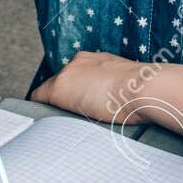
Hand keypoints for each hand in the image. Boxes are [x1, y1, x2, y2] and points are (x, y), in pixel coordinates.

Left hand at [29, 50, 143, 123]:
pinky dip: (41, 110)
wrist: (143, 88)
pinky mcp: (58, 88)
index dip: (78, 92)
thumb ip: (117, 88)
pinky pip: (39, 98)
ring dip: (56, 105)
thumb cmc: (143, 92)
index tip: (82, 104)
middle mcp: (79, 62)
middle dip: (66, 98)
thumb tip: (117, 103)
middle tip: (76, 116)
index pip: (78, 74)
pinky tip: (47, 122)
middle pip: (62, 81)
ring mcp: (67, 74)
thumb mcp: (130, 85)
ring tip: (65, 122)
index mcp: (97, 60)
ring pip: (51, 90)